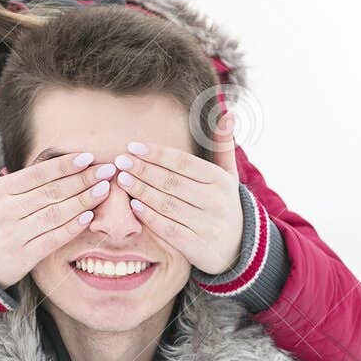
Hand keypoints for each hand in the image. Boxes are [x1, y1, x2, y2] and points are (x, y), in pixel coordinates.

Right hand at [0, 119, 117, 287]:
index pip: (36, 174)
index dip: (62, 165)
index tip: (87, 157)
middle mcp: (5, 211)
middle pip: (50, 192)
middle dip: (81, 180)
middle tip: (107, 170)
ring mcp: (15, 235)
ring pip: (55, 214)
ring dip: (82, 201)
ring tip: (104, 189)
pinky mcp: (24, 257)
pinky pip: (52, 239)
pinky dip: (71, 228)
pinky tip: (89, 217)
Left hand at [113, 110, 242, 272]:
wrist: (239, 248)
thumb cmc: (225, 204)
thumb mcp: (229, 176)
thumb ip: (223, 146)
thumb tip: (227, 113)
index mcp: (221, 181)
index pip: (184, 163)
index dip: (157, 154)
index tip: (133, 146)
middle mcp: (215, 202)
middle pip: (172, 182)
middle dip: (143, 170)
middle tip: (121, 161)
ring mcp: (206, 225)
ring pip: (167, 205)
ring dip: (141, 191)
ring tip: (122, 179)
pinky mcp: (196, 246)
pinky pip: (168, 229)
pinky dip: (149, 217)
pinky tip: (134, 205)